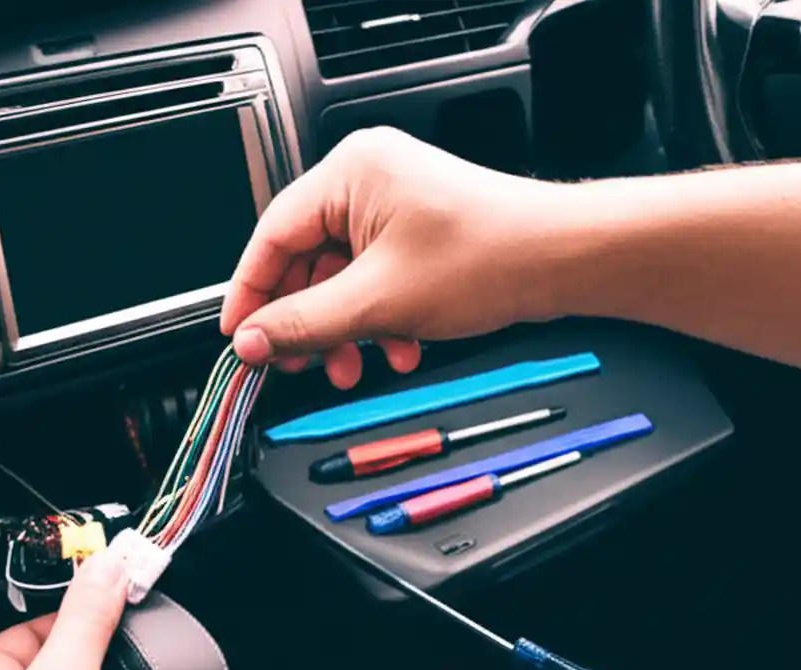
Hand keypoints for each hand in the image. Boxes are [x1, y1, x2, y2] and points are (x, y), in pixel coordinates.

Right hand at [221, 127, 567, 387]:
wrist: (562, 260)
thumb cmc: (489, 256)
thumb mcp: (376, 302)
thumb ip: (302, 324)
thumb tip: (252, 340)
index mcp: (349, 172)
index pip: (272, 234)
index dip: (250, 292)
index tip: (238, 335)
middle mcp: (367, 177)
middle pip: (306, 258)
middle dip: (307, 319)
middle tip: (295, 361)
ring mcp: (393, 201)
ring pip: (340, 274)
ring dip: (344, 327)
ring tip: (354, 365)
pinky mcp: (415, 228)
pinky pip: (372, 275)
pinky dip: (375, 316)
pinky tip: (394, 347)